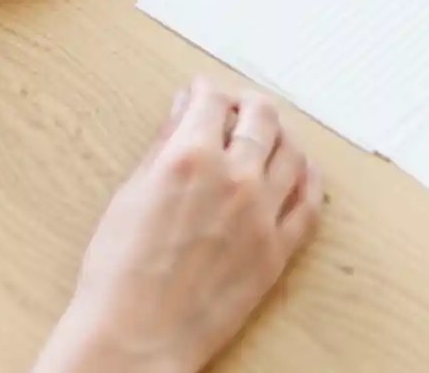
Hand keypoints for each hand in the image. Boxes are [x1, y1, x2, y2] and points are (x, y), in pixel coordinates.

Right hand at [33, 79, 323, 372]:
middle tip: (238, 108)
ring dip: (281, 135)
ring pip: (292, 153)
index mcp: (190, 158)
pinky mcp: (278, 251)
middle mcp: (234, 178)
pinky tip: (301, 172)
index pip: (211, 102)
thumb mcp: (130, 195)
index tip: (203, 93)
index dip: (206, 91)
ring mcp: (262, 214)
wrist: (137, 337)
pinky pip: (310, 203)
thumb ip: (162, 146)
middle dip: (248, 104)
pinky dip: (309, 179)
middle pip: (261, 118)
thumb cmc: (119, 273)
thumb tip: (182, 111)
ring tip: (269, 135)